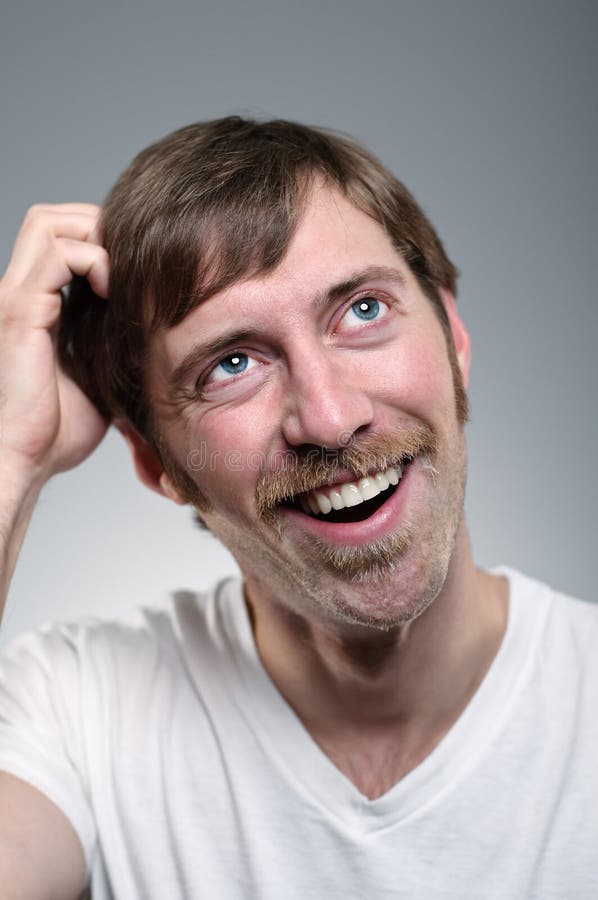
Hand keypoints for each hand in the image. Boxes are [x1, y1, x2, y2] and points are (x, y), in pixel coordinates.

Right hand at [0, 204, 109, 484]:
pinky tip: (113, 291)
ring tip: (121, 277)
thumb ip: (111, 347)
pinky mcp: (20, 311)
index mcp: (34, 305)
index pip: (61, 240)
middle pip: (50, 217)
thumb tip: (155, 340)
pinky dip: (92, 260)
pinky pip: (56, 253)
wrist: (25, 460)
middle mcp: (19, 293)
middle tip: (132, 264)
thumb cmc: (56, 431)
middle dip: (98, 226)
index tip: (136, 271)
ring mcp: (15, 298)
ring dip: (95, 237)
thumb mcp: (96, 378)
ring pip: (48, 222)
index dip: (100, 242)